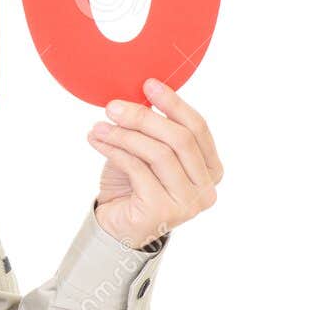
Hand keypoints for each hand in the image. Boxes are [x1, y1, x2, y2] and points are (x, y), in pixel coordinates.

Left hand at [87, 76, 221, 248]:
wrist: (116, 225)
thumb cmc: (134, 185)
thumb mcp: (148, 150)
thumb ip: (155, 128)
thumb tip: (141, 92)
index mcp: (211, 169)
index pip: (198, 128)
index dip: (174, 103)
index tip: (149, 84)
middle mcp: (206, 188)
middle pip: (180, 139)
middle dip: (145, 117)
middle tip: (114, 106)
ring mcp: (188, 203)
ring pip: (159, 153)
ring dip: (124, 134)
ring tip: (100, 126)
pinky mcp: (162, 211)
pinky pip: (138, 169)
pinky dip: (115, 150)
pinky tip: (97, 141)